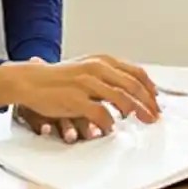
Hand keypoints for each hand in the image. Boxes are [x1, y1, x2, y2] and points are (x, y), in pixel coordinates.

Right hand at [0, 54, 160, 136]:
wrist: (31, 80)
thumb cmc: (60, 78)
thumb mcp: (87, 69)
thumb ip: (108, 77)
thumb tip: (131, 91)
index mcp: (102, 61)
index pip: (136, 73)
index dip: (150, 89)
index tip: (156, 101)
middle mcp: (97, 69)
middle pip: (133, 86)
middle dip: (148, 103)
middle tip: (154, 116)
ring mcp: (87, 83)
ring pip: (121, 99)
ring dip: (135, 112)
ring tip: (140, 122)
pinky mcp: (76, 99)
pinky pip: (100, 113)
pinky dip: (110, 122)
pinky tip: (111, 127)